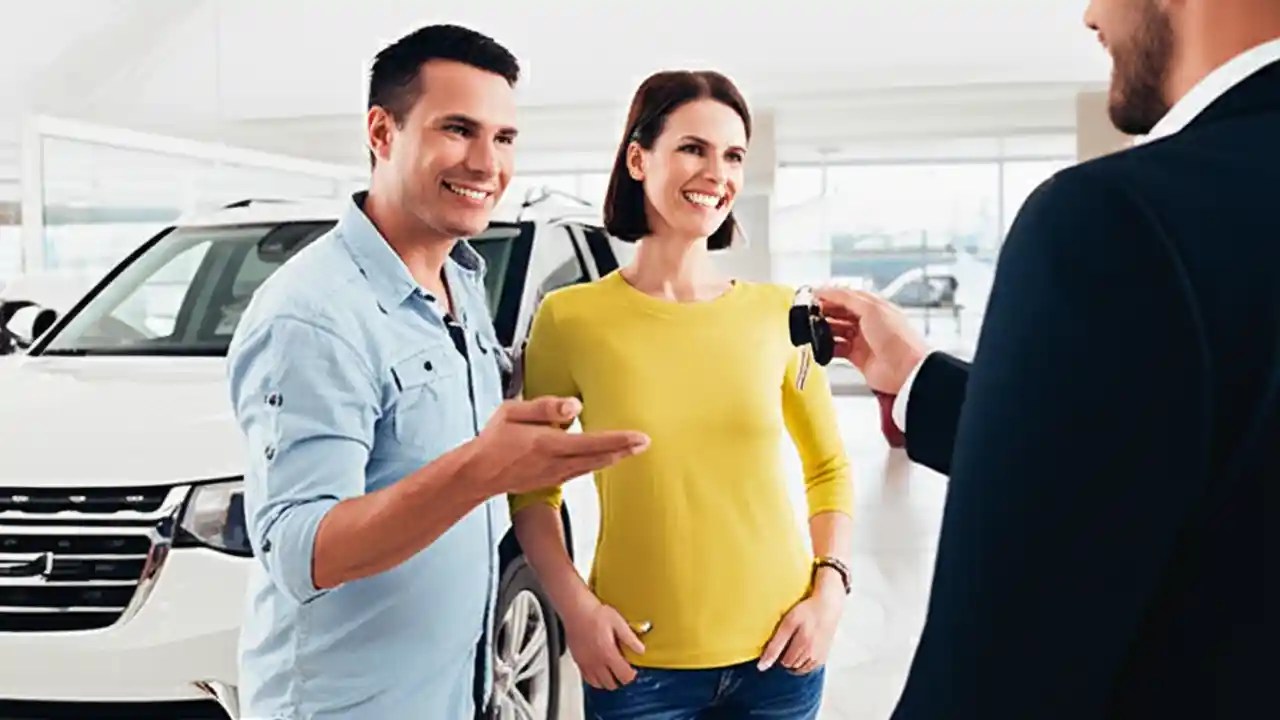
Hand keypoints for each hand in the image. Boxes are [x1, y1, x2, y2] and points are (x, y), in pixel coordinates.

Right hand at [472, 397, 649, 495]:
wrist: (478, 473)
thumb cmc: (493, 440)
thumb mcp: (513, 412)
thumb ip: (546, 407)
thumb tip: (575, 406)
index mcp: (548, 445)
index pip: (593, 442)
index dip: (619, 440)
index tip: (641, 437)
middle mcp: (556, 464)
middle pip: (599, 458)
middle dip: (625, 451)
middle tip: (646, 443)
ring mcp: (555, 475)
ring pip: (593, 467)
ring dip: (614, 458)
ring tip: (632, 449)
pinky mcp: (552, 481)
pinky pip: (582, 471)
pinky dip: (598, 464)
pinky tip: (605, 459)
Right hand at [563, 598, 645, 689]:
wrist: (576, 609)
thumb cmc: (595, 613)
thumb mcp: (618, 622)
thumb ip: (630, 638)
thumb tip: (641, 649)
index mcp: (608, 653)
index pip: (624, 676)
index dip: (631, 675)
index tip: (633, 669)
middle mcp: (596, 662)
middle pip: (611, 684)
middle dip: (620, 679)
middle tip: (623, 670)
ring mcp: (586, 663)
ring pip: (598, 684)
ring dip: (607, 680)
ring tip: (612, 671)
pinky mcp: (578, 660)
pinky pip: (587, 678)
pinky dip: (595, 679)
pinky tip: (599, 669)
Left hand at [757, 577, 844, 674]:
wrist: (828, 607)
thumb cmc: (806, 611)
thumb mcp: (788, 623)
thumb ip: (775, 646)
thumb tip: (761, 666)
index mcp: (802, 644)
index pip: (783, 661)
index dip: (777, 653)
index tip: (778, 642)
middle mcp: (812, 653)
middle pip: (790, 665)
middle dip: (785, 657)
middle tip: (787, 641)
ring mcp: (819, 657)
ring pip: (799, 669)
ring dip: (794, 661)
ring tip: (794, 645)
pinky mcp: (824, 657)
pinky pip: (809, 668)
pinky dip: (803, 663)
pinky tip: (802, 651)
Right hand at [814, 287, 927, 394]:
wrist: (905, 370)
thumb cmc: (897, 338)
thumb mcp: (872, 309)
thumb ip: (848, 298)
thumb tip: (829, 291)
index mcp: (875, 307)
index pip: (848, 297)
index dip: (830, 295)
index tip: (813, 296)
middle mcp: (869, 323)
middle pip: (841, 313)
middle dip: (825, 311)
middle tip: (810, 312)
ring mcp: (863, 340)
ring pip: (837, 330)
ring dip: (824, 329)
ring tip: (813, 329)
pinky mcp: (858, 357)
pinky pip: (838, 349)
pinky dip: (828, 347)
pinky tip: (821, 346)